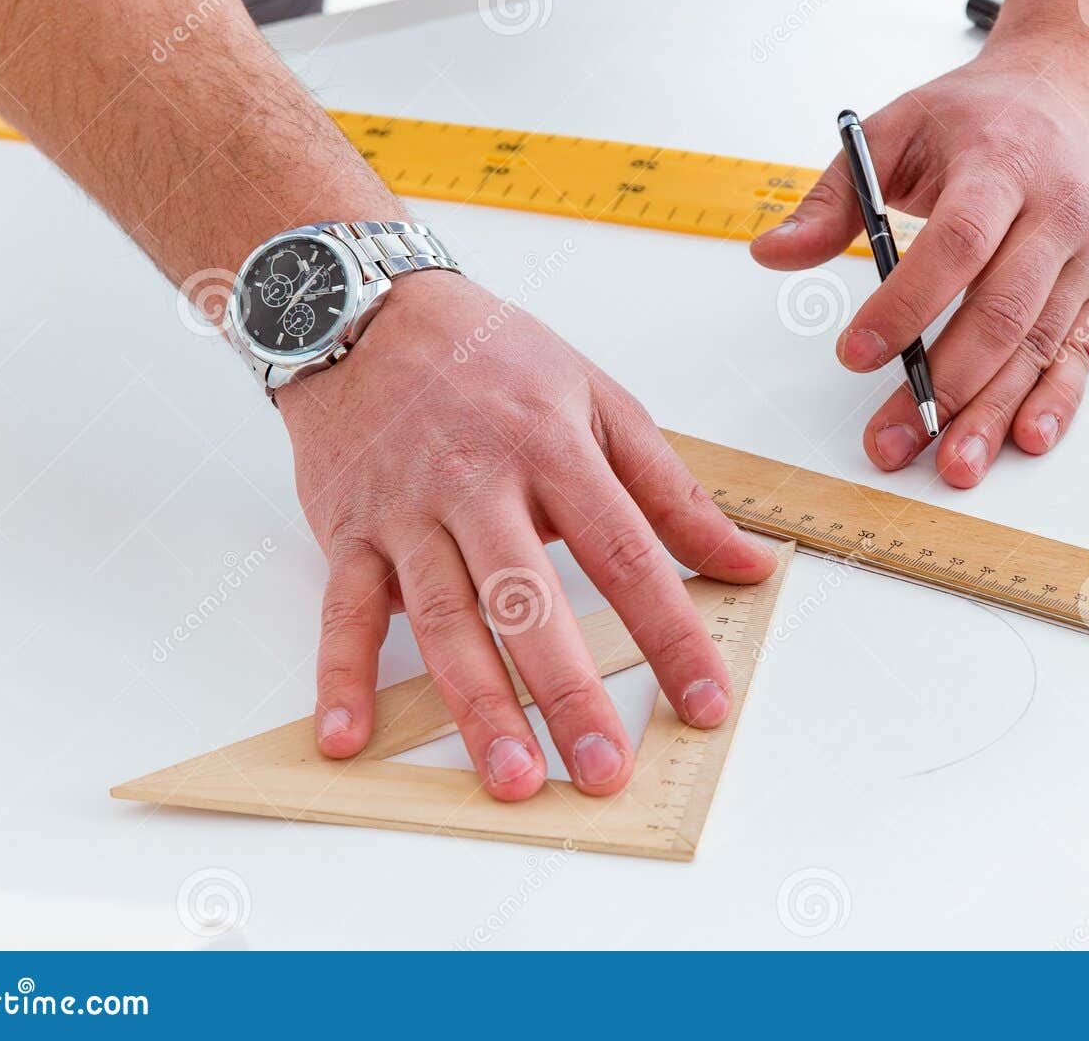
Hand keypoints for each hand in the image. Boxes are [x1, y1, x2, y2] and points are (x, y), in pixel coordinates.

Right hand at [275, 271, 777, 800]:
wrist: (365, 311)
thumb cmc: (494, 358)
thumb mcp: (600, 400)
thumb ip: (672, 491)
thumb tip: (747, 562)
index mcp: (553, 447)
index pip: (625, 553)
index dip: (669, 633)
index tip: (704, 702)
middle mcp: (478, 483)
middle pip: (528, 599)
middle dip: (569, 691)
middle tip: (604, 770)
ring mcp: (406, 512)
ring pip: (444, 619)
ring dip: (477, 704)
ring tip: (512, 778)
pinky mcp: (346, 531)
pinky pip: (342, 611)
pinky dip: (340, 675)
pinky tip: (349, 738)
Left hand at [752, 39, 1088, 485]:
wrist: (1084, 85)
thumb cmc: (985, 114)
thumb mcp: (898, 129)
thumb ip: (834, 198)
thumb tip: (772, 252)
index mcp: (1000, 164)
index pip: (956, 244)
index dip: (905, 305)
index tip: (856, 353)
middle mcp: (1055, 211)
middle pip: (1001, 311)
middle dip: (943, 386)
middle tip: (892, 438)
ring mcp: (1088, 254)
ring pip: (1039, 345)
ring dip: (993, 412)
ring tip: (952, 465)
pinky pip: (1080, 353)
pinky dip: (1055, 402)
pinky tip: (1024, 439)